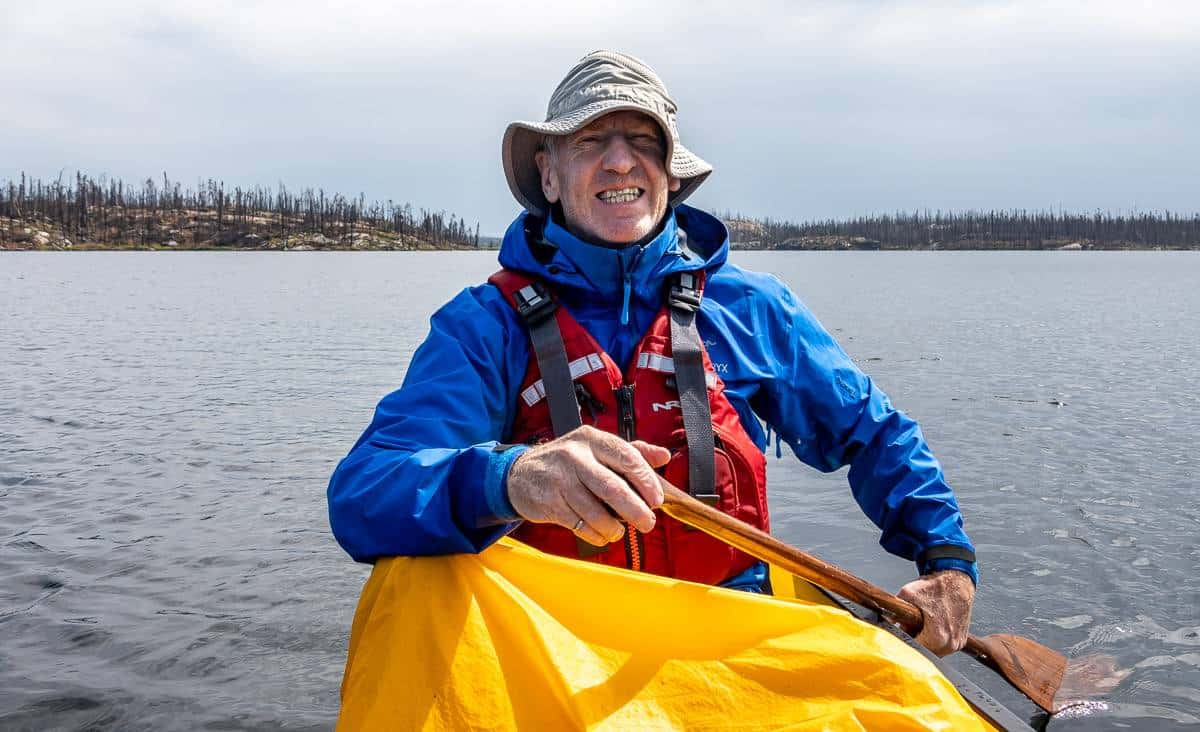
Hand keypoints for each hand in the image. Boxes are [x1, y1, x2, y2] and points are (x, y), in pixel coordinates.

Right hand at [506, 426, 670, 546]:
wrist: (520, 473)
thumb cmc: (567, 461)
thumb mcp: (597, 448)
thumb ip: (632, 452)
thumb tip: (664, 456)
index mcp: (592, 439)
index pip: (627, 457)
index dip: (646, 480)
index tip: (657, 500)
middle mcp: (575, 455)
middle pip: (612, 488)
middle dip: (635, 510)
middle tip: (647, 523)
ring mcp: (559, 479)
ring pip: (595, 511)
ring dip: (613, 528)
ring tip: (619, 532)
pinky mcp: (548, 501)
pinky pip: (579, 524)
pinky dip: (595, 534)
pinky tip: (601, 534)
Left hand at [897, 570, 974, 655]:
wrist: (957, 579)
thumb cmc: (935, 587)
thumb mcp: (908, 594)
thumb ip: (894, 609)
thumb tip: (885, 620)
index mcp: (937, 638)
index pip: (913, 649)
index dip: (904, 641)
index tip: (898, 635)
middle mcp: (949, 644)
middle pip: (924, 652)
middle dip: (914, 641)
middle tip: (907, 629)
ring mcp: (957, 643)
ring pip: (934, 651)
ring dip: (925, 641)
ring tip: (919, 626)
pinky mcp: (961, 640)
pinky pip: (944, 646)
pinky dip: (936, 639)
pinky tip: (930, 626)